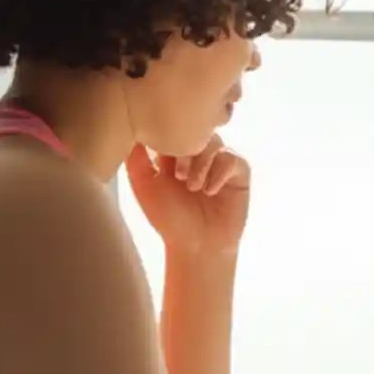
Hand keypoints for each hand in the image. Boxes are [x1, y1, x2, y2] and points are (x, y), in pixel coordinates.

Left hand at [125, 135, 250, 255]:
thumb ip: (135, 157)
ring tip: (193, 187)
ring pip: (215, 142)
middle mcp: (199, 155)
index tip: (159, 158)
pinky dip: (219, 173)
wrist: (197, 246)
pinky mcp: (239, 173)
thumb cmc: (169, 219)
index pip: (173, 128)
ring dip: (202, 164)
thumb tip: (133, 129)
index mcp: (175, 153)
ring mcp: (220, 162)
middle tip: (177, 176)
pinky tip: (210, 191)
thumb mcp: (143, 185)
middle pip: (196, 130)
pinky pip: (232, 159)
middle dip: (185, 150)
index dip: (167, 137)